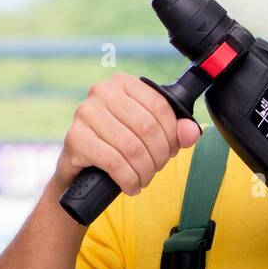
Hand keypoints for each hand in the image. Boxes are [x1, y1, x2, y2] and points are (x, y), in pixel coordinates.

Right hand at [53, 72, 199, 196]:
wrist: (80, 166)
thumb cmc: (117, 144)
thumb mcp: (149, 135)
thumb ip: (175, 131)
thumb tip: (191, 131)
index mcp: (123, 83)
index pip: (160, 106)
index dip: (172, 134)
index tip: (171, 151)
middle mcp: (102, 92)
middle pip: (147, 127)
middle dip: (158, 155)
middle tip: (156, 169)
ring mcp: (85, 113)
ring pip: (132, 147)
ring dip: (144, 171)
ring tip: (143, 179)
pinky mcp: (75, 138)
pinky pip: (113, 162)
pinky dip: (128, 179)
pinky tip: (131, 185)